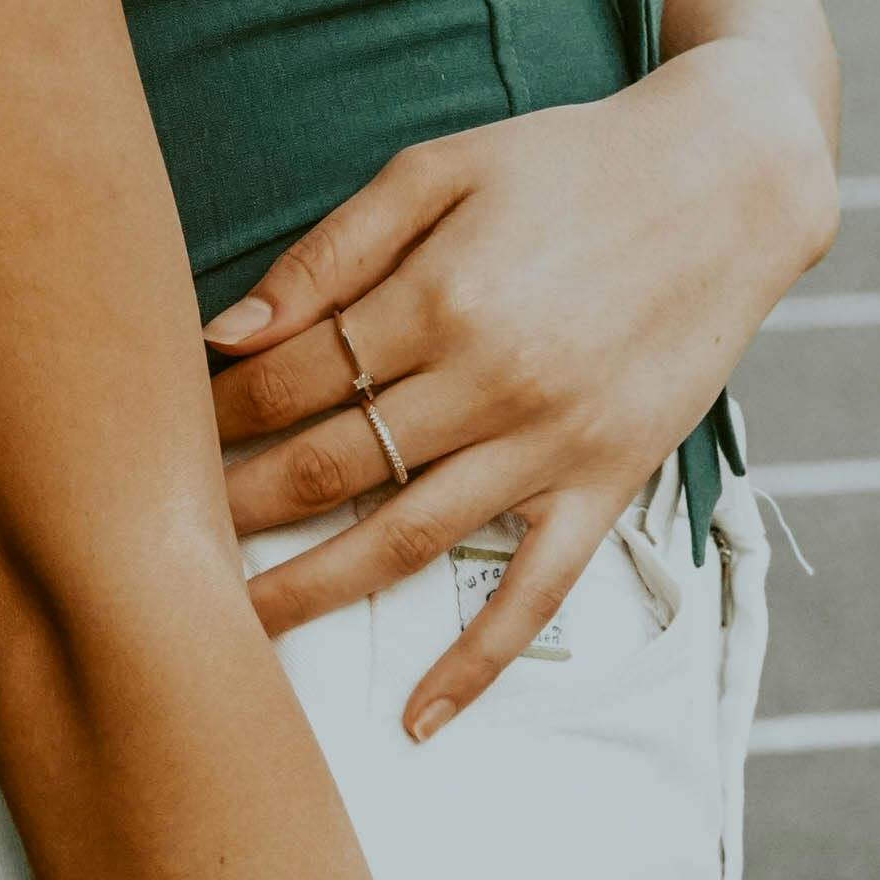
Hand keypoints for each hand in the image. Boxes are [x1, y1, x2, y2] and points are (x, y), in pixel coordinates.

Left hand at [204, 50, 840, 731]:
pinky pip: (536, 592)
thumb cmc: (571, 161)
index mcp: (440, 297)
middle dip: (230, 508)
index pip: (290, 379)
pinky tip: (417, 717)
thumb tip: (229, 331)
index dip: (212, 413)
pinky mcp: (608, 483)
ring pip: (405, 542)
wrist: (731, 180)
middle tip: (147, 544)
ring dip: (311, 593)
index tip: (154, 436)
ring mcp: (552, 445)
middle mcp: (491, 384)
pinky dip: (478, 662)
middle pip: (327, 468)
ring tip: (227, 634)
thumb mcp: (442, 167)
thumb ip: (331, 251)